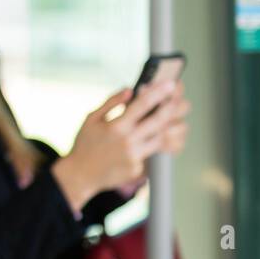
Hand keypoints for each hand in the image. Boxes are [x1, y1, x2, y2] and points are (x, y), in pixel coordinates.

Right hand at [52, 80, 189, 211]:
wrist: (80, 175)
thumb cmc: (84, 144)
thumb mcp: (91, 119)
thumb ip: (111, 102)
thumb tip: (129, 90)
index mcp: (116, 126)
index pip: (143, 104)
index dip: (158, 92)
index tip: (170, 83)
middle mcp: (128, 141)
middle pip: (159, 121)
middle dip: (173, 108)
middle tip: (180, 101)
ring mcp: (134, 157)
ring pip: (162, 139)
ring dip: (172, 128)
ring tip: (175, 121)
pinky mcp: (138, 169)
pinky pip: (153, 154)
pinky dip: (158, 146)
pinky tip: (160, 140)